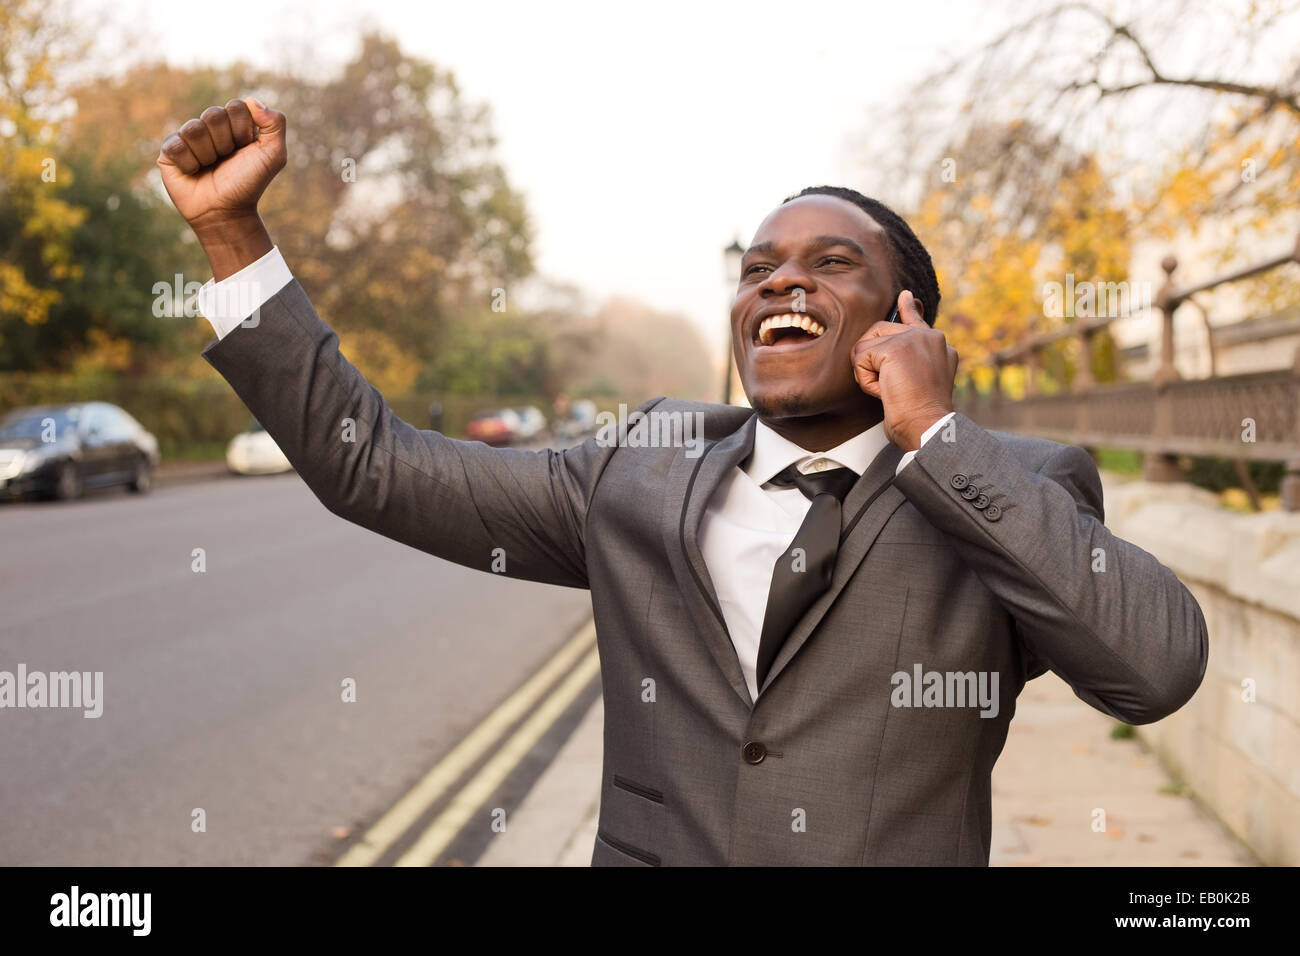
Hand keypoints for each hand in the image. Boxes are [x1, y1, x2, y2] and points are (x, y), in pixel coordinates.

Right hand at [158, 98, 285, 277]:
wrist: (226, 212)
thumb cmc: (249, 183)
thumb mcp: (274, 156)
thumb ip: (276, 124)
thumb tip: (252, 100)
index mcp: (235, 123)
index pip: (236, 107)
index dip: (243, 131)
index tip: (245, 150)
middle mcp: (211, 126)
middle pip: (214, 114)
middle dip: (225, 142)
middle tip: (227, 160)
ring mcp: (189, 137)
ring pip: (194, 129)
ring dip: (208, 154)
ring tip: (210, 167)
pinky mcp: (170, 150)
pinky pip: (176, 145)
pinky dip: (189, 163)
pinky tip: (194, 172)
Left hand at [851, 290, 957, 450]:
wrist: (928, 426)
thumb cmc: (923, 416)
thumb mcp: (924, 383)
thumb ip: (911, 361)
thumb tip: (892, 348)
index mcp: (939, 346)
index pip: (916, 322)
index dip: (907, 309)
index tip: (904, 296)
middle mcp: (930, 337)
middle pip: (879, 332)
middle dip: (871, 359)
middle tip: (887, 385)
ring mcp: (913, 339)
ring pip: (866, 345)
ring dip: (868, 372)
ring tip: (890, 390)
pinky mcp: (895, 348)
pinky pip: (860, 359)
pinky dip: (865, 380)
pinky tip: (885, 391)